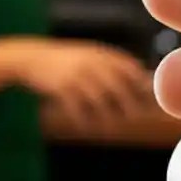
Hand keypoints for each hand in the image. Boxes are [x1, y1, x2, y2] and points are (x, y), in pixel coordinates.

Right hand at [5, 38, 149, 122]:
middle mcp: (91, 63)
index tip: (149, 97)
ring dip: (107, 115)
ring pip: (100, 101)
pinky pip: (79, 109)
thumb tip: (140, 75)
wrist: (31, 58)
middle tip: (134, 115)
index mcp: (100, 54)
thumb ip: (111, 63)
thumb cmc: (66, 60)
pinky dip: (84, 120)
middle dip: (129, 102)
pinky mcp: (62, 88)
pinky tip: (86, 126)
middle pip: (118, 86)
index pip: (129, 68)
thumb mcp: (89, 54)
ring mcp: (77, 75)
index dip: (141, 83)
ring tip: (110, 125)